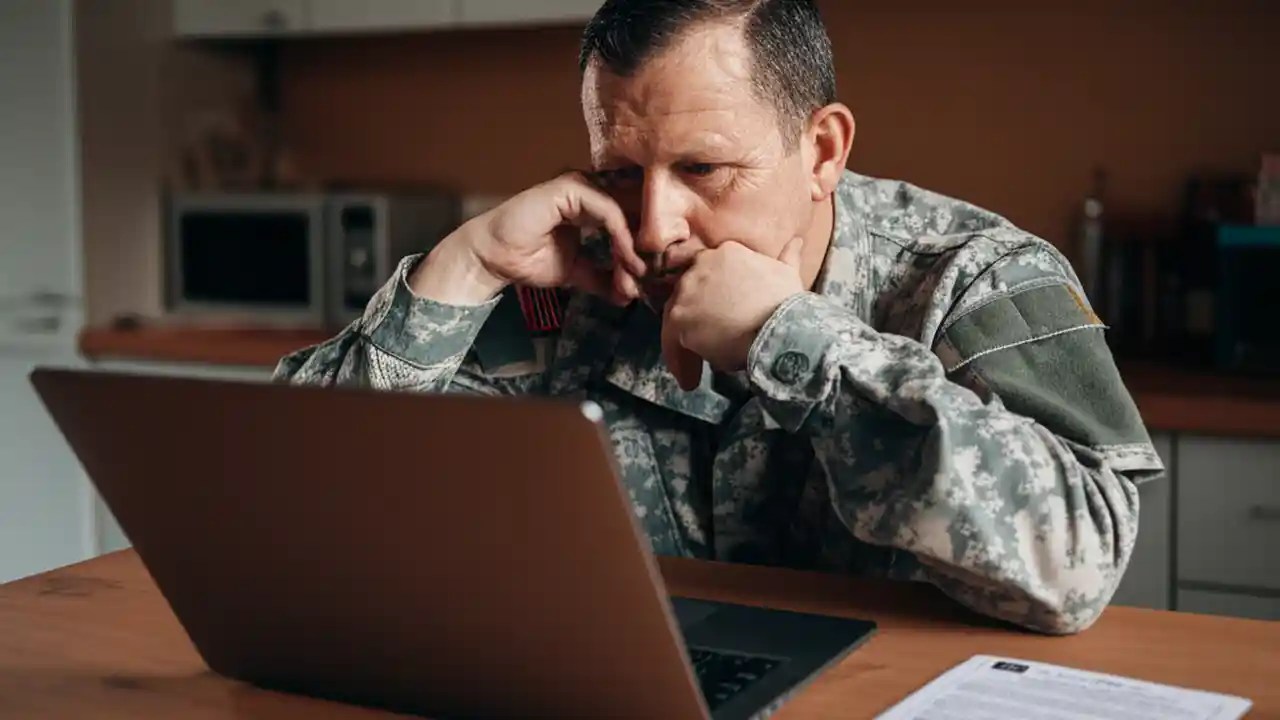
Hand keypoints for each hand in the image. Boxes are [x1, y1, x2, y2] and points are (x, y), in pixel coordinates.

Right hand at [411, 172, 645, 304]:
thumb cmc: (528, 259)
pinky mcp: (571, 188)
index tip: (652, 276)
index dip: (644, 246)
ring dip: (634, 245)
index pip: (631, 218)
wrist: (495, 258)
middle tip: (652, 276)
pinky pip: (608, 211)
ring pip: (624, 212)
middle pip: (633, 212)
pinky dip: (621, 237)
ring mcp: (580, 186)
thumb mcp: (577, 272)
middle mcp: (589, 190)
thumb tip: (630, 293)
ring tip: (638, 272)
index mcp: (591, 204)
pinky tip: (627, 259)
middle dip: (644, 246)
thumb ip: (604, 278)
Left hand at [662, 238, 805, 390]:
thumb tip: (797, 242)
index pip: (708, 275)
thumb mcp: (789, 274)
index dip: (713, 299)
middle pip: (689, 295)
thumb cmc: (788, 305)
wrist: (781, 329)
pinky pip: (671, 342)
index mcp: (726, 253)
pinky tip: (691, 380)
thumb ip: (786, 258)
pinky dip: (679, 362)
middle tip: (710, 345)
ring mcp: (687, 291)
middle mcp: (701, 266)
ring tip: (696, 370)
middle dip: (698, 320)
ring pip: (678, 318)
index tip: (721, 319)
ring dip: (687, 343)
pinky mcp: (679, 318)